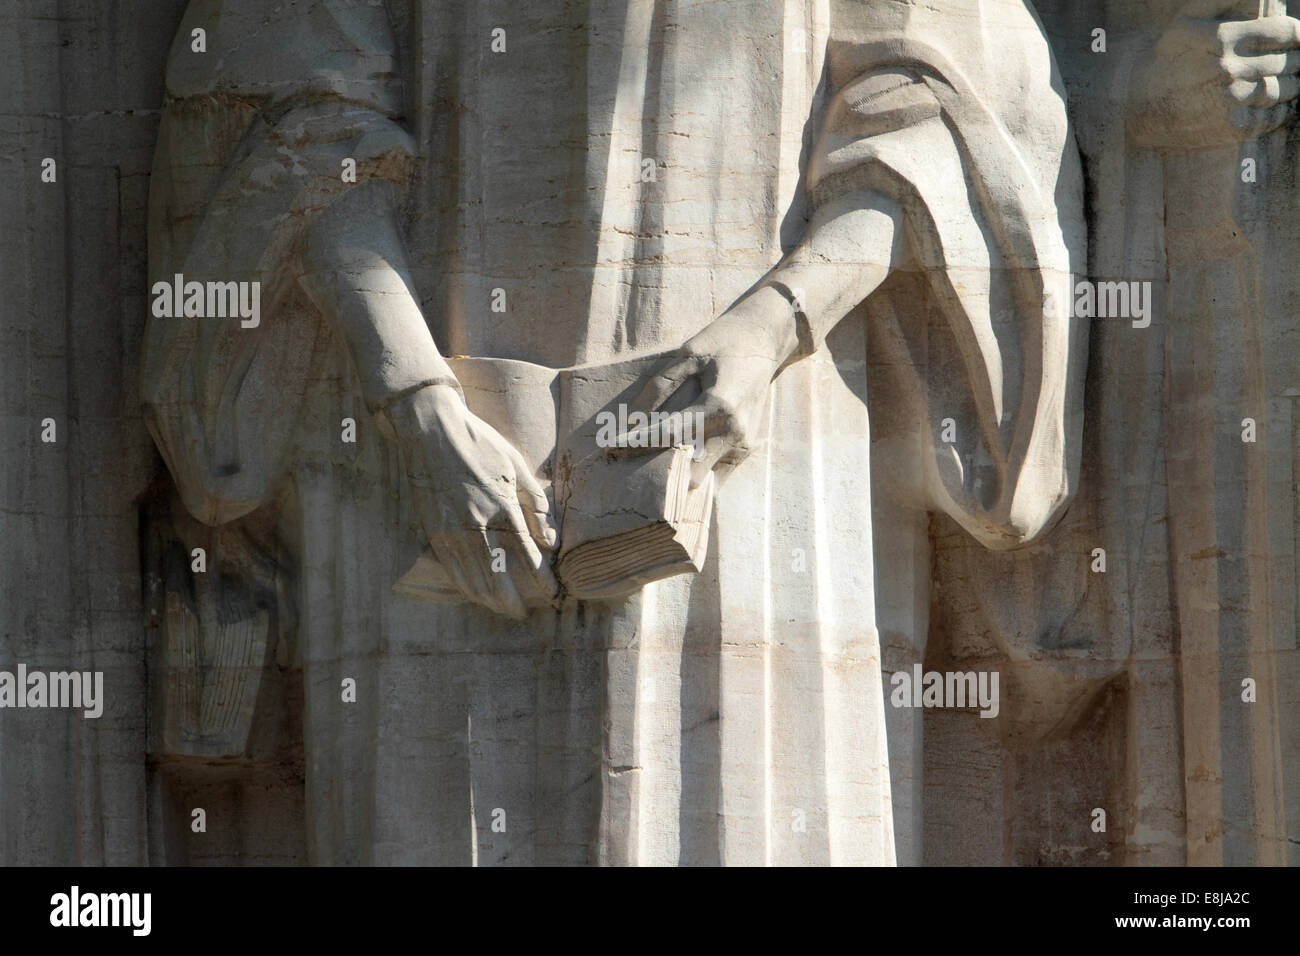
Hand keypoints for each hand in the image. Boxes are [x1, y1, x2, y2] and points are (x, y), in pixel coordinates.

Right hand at [382, 384, 557, 618]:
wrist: (430, 430)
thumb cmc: (480, 444)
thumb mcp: (516, 466)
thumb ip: (535, 504)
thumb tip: (551, 541)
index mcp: (502, 506)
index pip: (527, 555)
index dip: (541, 579)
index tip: (553, 593)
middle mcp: (475, 523)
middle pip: (497, 577)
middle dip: (512, 601)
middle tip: (525, 613)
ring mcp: (450, 530)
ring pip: (472, 578)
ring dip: (490, 600)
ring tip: (504, 610)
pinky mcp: (433, 530)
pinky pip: (451, 569)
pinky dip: (466, 587)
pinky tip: (476, 594)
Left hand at [622, 312, 786, 486]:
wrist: (765, 338)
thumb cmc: (723, 341)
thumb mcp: (687, 354)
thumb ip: (658, 387)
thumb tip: (631, 420)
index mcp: (719, 405)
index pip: (668, 435)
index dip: (635, 443)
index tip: (608, 447)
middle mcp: (734, 431)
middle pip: (686, 473)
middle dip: (656, 473)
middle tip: (625, 465)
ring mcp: (744, 442)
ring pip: (703, 482)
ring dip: (675, 479)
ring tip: (645, 469)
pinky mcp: (747, 446)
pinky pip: (717, 476)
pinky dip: (694, 474)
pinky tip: (672, 465)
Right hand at [1129, 1, 1299, 148]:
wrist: (1134, 106)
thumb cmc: (1165, 59)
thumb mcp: (1186, 20)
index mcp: (1223, 39)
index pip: (1285, 32)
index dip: (1297, 34)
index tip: (1297, 37)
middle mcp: (1229, 69)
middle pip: (1288, 62)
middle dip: (1295, 60)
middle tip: (1293, 61)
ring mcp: (1231, 101)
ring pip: (1285, 90)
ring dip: (1293, 85)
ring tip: (1290, 81)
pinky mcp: (1230, 127)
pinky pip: (1272, 118)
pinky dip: (1283, 111)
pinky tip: (1281, 105)